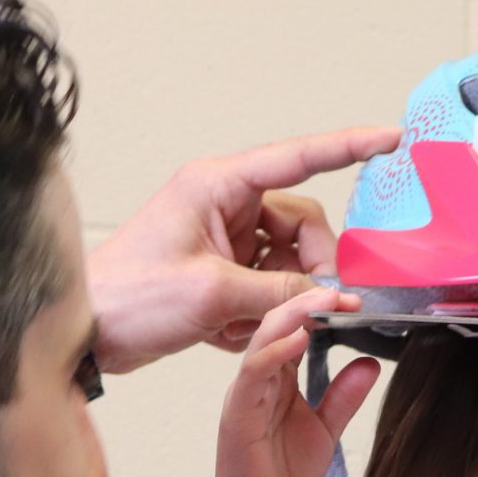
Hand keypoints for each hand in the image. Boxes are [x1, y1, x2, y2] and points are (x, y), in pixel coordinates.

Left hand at [87, 126, 401, 373]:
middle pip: (301, 225)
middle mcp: (224, 205)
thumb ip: (282, 292)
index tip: (391, 140)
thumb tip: (334, 297)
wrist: (85, 337)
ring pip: (288, 261)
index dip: (349, 146)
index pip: (297, 157)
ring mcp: (223, 239)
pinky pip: (267, 287)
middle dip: (311, 268)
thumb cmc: (127, 298)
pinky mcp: (221, 272)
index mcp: (218, 186)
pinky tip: (225, 334)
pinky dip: (258, 314)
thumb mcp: (213, 296)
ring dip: (280, 299)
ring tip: (246, 328)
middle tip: (313, 307)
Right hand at [205, 288, 380, 476]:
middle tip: (345, 290)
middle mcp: (257, 380)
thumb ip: (344, 396)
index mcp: (276, 379)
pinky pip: (253, 374)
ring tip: (324, 300)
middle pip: (277, 324)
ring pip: (263, 340)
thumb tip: (370, 362)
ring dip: (294, 316)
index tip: (357, 299)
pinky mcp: (237, 416)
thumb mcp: (324, 430)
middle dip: (310, 302)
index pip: (296, 330)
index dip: (323, 310)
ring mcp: (244, 395)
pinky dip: (275, 352)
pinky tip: (299, 338)